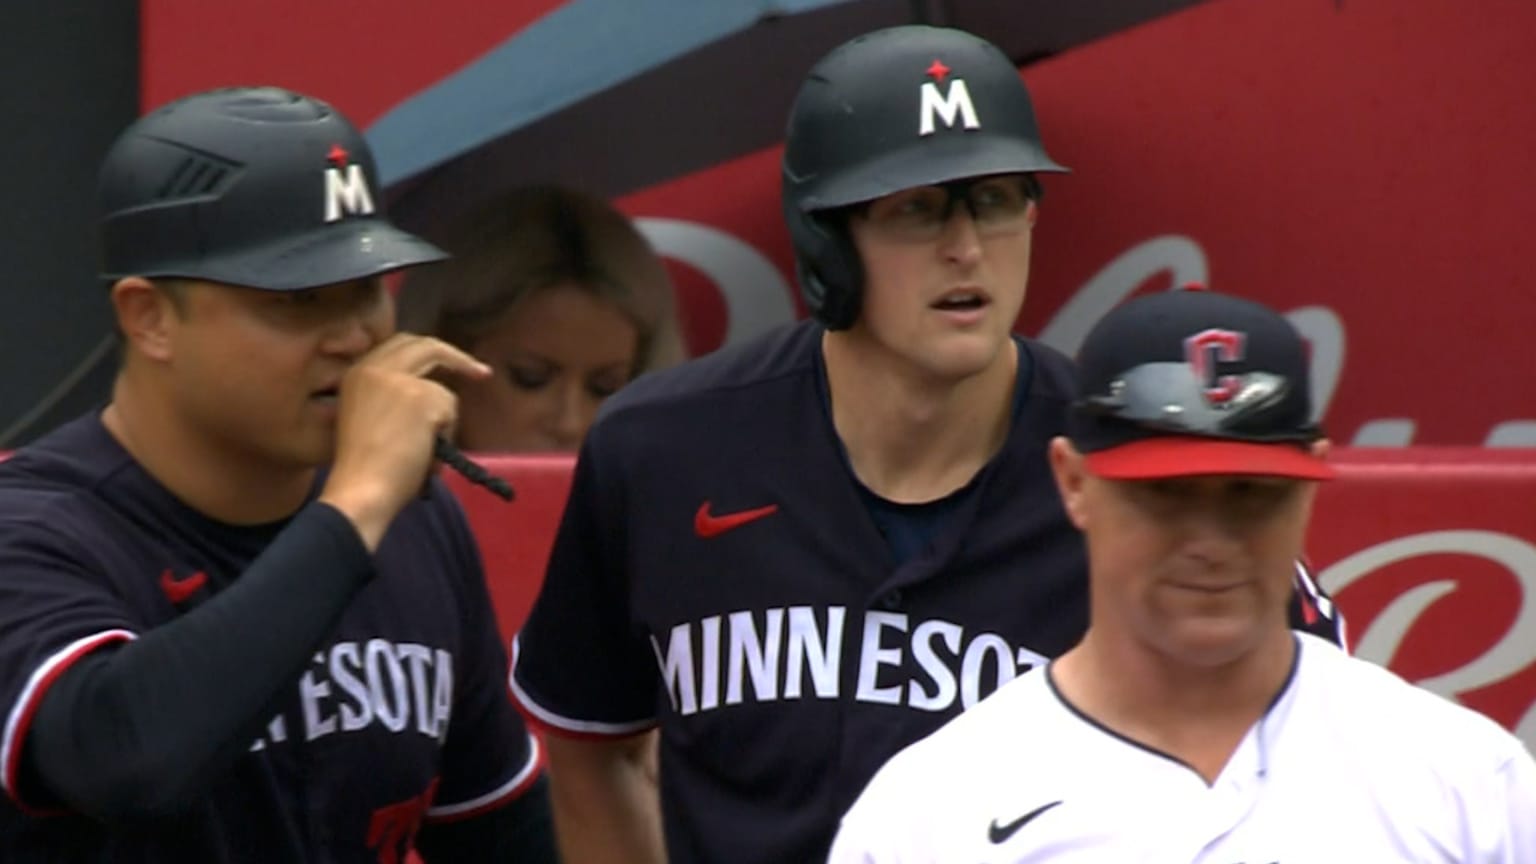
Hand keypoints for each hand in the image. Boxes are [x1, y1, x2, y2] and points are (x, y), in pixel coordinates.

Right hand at [318, 333, 489, 549]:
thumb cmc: (364, 471)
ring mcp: (398, 378)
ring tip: (423, 453)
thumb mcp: (369, 419)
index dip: (427, 351)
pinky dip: (446, 437)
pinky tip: (425, 455)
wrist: (359, 490)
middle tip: (482, 374)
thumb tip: (434, 396)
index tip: (448, 362)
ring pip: (443, 391)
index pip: (399, 345)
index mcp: (357, 373)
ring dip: (443, 424)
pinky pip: (451, 412)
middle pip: (426, 346)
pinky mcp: (421, 395)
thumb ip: (392, 399)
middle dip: (457, 358)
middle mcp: (375, 367)